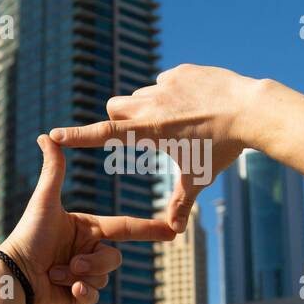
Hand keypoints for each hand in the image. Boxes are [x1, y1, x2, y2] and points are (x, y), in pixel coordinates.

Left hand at [0, 135, 175, 303]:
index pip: (124, 227)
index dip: (148, 229)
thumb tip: (45, 135)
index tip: (172, 230)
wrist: (13, 274)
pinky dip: (83, 293)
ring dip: (82, 276)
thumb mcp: (45, 201)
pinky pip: (94, 297)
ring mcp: (83, 275)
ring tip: (58, 273)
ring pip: (104, 278)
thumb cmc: (27, 235)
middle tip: (74, 263)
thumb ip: (53, 169)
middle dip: (95, 261)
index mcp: (86, 230)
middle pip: (114, 258)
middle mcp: (86, 251)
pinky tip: (66, 288)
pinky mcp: (76, 297)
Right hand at [50, 64, 255, 232]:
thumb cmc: (221, 148)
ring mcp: (166, 83)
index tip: (53, 134)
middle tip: (140, 132)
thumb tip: (174, 233)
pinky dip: (172, 92)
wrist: (250, 110)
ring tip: (179, 120)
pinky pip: (166, 80)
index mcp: (149, 130)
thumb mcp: (198, 178)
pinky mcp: (182, 70)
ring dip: (149, 105)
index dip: (77, 136)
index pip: (103, 134)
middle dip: (119, 118)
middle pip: (114, 105)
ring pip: (142, 93)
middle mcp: (151, 103)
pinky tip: (196, 103)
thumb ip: (182, 204)